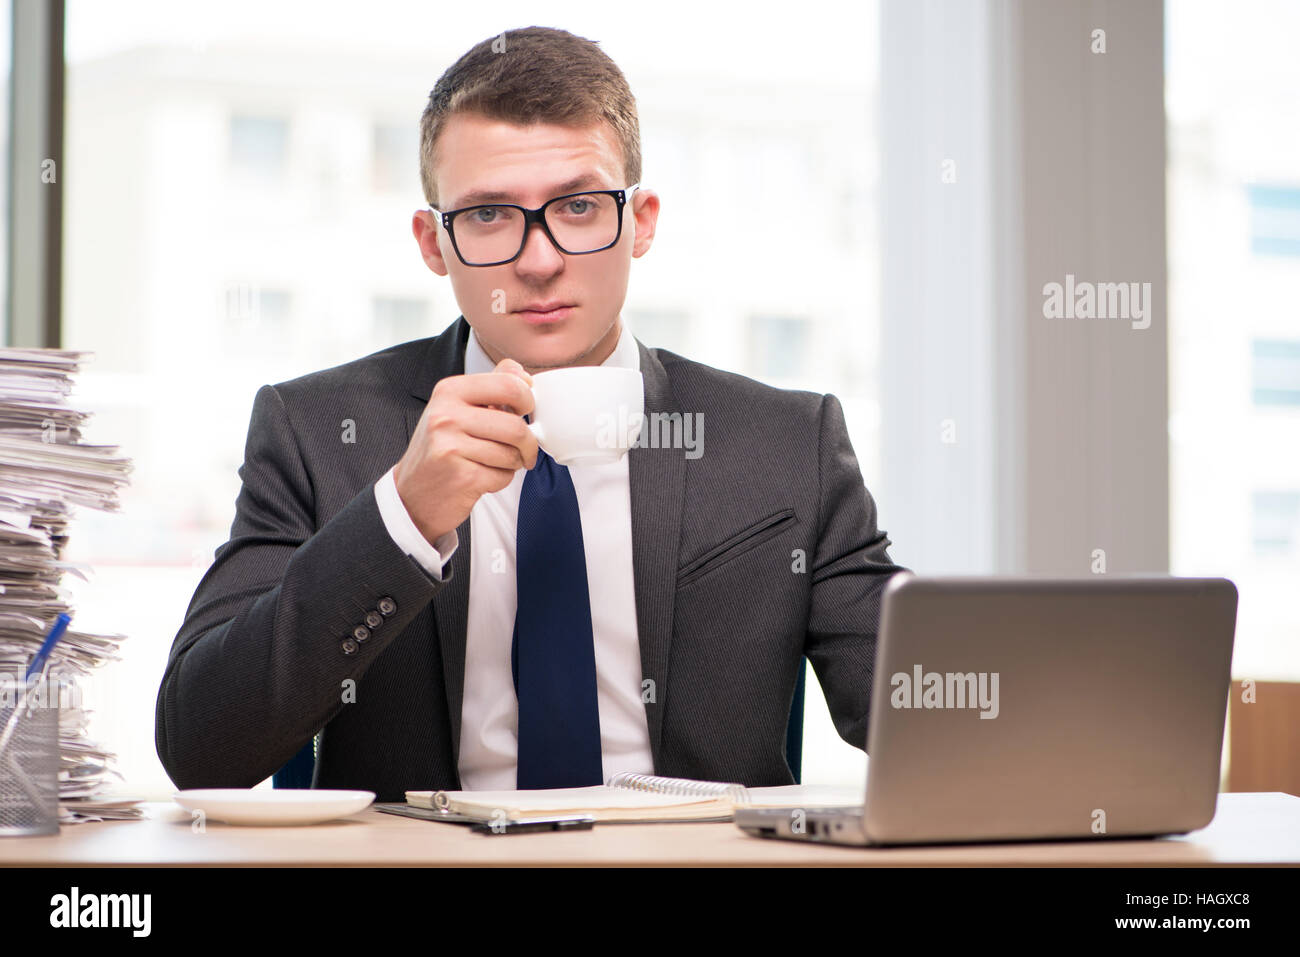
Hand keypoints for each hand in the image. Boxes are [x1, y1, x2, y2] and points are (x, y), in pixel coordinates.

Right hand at [392, 358, 538, 543]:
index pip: (508, 384)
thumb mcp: (458, 407)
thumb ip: (492, 386)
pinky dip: (501, 480)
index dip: (527, 400)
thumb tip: (525, 376)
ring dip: (513, 463)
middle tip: (524, 449)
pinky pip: (503, 476)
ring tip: (494, 463)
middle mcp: (446, 416)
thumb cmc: (442, 447)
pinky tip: (482, 477)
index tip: (525, 411)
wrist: (413, 493)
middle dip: (528, 442)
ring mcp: (451, 447)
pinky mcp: (460, 477)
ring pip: (512, 454)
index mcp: (449, 391)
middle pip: (516, 426)